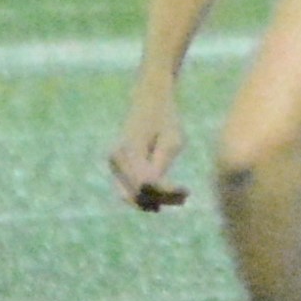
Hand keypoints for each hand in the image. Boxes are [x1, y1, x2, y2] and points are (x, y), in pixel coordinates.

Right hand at [107, 91, 189, 209]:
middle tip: (184, 196)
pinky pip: (130, 189)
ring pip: (132, 195)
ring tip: (180, 196)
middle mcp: (116, 159)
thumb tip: (151, 189)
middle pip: (137, 193)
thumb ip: (160, 165)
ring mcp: (114, 163)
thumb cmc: (166, 119)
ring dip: (155, 199)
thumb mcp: (171, 141)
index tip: (186, 192)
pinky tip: (168, 194)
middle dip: (161, 199)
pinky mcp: (118, 167)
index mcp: (130, 150)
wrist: (150, 101)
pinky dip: (148, 195)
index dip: (166, 193)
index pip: (146, 185)